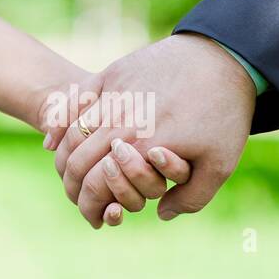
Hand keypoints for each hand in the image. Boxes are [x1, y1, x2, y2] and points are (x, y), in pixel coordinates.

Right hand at [49, 33, 254, 226]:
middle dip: (73, 188)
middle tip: (78, 200)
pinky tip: (54, 141)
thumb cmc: (224, 115)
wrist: (224, 59)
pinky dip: (58, 124)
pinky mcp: (112, 73)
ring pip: (71, 133)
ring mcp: (114, 93)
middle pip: (76, 161)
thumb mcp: (220, 165)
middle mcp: (122, 120)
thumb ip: (191, 199)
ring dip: (64, 160)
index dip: (90, 207)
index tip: (95, 219)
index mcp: (144, 146)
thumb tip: (159, 214)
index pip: (96, 184)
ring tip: (69, 177)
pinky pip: (75, 100)